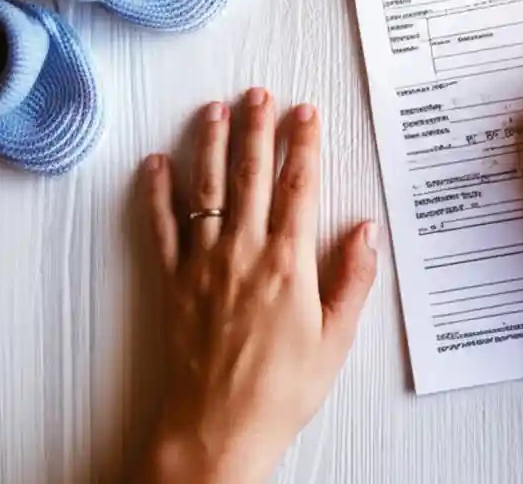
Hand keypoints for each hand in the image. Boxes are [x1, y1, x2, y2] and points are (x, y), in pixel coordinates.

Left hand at [134, 88, 377, 483]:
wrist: (218, 428)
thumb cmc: (281, 390)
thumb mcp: (336, 338)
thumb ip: (353, 279)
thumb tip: (366, 231)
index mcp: (289, 264)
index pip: (298, 187)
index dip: (304, 145)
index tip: (306, 114)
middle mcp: (244, 253)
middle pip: (251, 175)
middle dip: (257, 128)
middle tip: (260, 94)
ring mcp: (204, 264)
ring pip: (207, 189)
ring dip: (210, 144)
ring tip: (214, 110)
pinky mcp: (173, 282)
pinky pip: (161, 227)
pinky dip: (156, 192)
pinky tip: (156, 164)